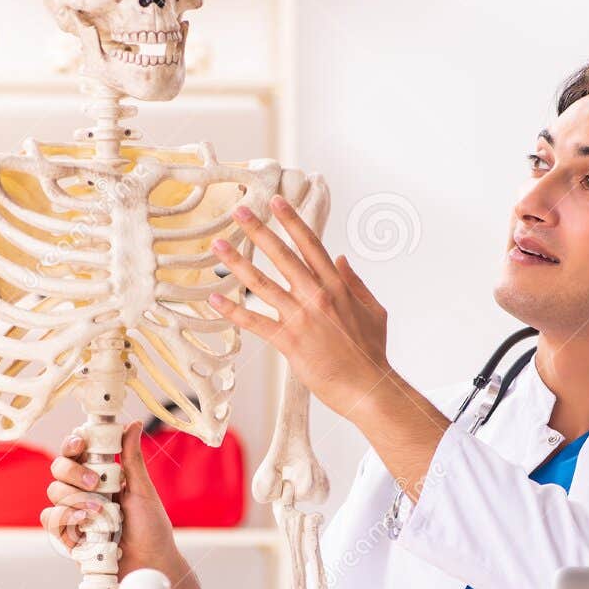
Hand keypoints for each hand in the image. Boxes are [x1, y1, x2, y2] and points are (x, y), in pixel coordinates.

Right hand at [39, 421, 206, 588]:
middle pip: (58, 469)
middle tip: (95, 484)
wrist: (150, 565)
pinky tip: (83, 525)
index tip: (80, 444)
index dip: (72, 444)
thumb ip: (132, 459)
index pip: (77, 452)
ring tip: (98, 512)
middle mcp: (83, 492)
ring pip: (53, 493)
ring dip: (73, 499)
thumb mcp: (143, 490)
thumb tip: (133, 424)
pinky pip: (50, 520)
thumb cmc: (151, 529)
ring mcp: (74, 514)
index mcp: (101, 476)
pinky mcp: (68, 537)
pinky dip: (63, 519)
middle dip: (72, 472)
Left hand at [209, 195, 396, 416]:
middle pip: (282, 256)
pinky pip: (254, 322)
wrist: (367, 387)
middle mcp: (317, 296)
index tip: (276, 201)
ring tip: (218, 246)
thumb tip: (340, 259)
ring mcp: (301, 318)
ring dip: (238, 263)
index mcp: (337, 285)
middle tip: (239, 210)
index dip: (292, 220)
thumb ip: (356, 282)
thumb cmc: (372, 352)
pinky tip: (215, 298)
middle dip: (258, 230)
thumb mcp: (374, 309)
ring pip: (262, 284)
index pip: (311, 244)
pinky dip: (233, 311)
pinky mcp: (288, 341)